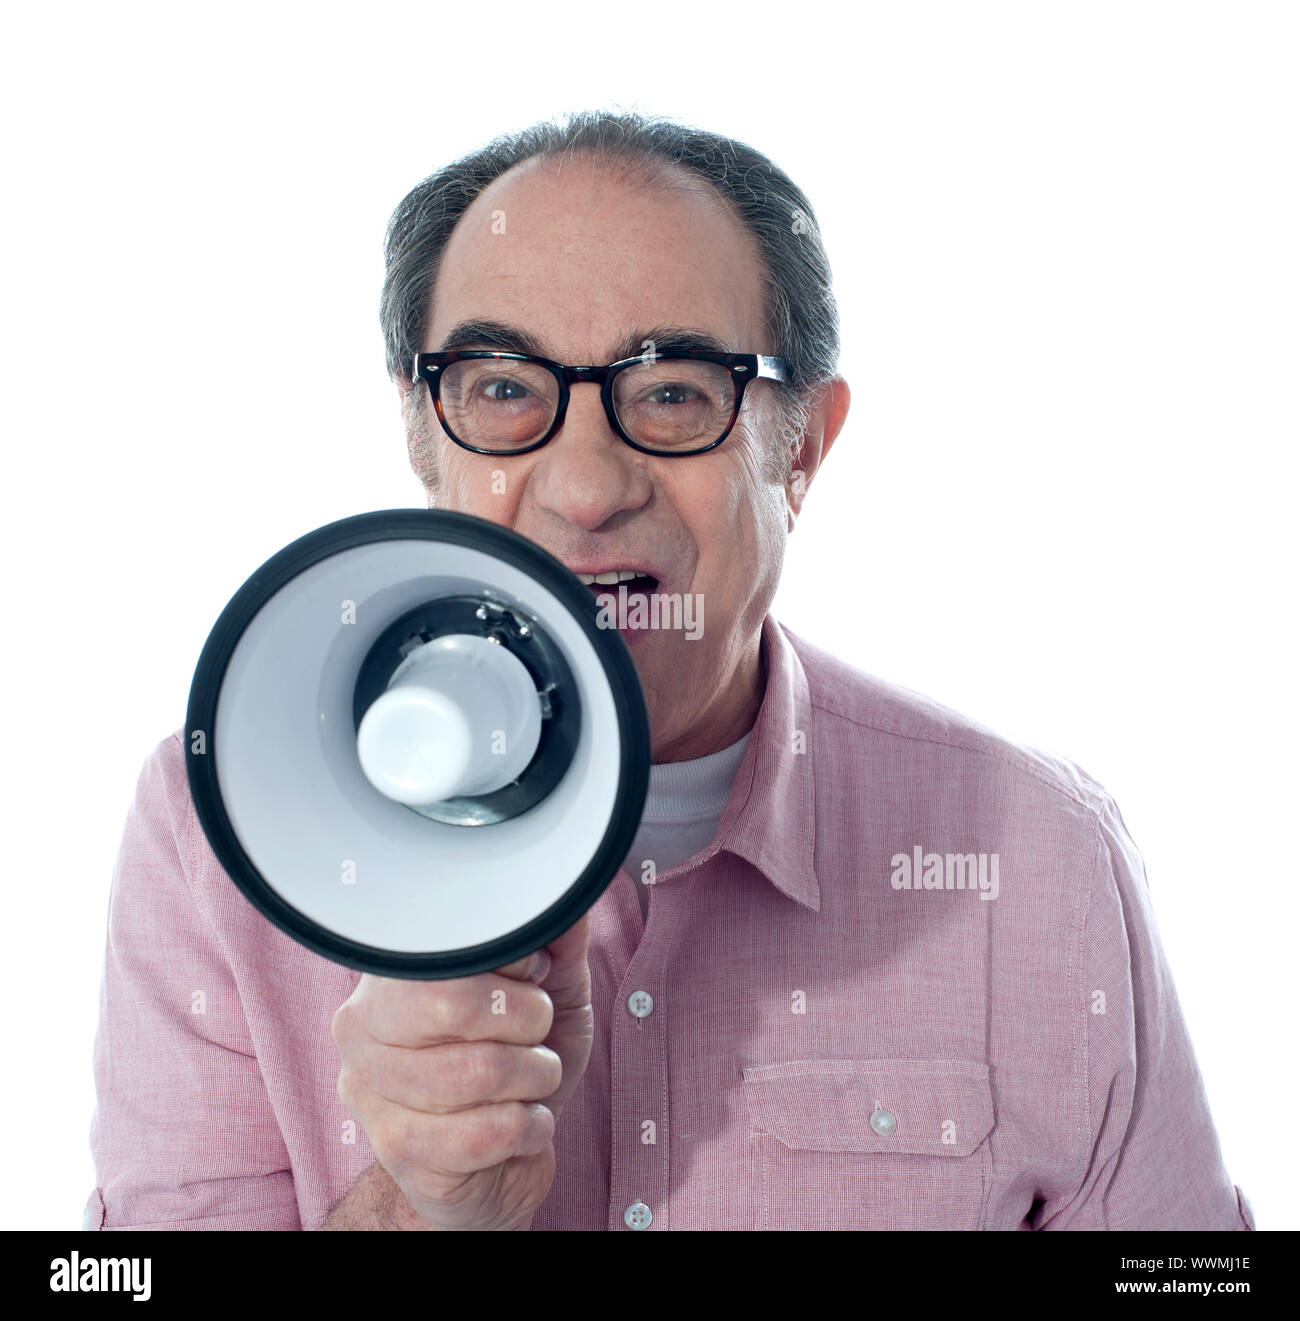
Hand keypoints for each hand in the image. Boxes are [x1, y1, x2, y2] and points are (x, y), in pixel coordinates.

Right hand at [331, 914, 592, 1230]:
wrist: (499, 1162)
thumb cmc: (517, 1061)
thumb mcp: (549, 992)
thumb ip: (554, 941)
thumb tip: (568, 896)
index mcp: (395, 972)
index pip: (455, 947)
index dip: (516, 965)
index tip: (533, 976)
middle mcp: (363, 1024)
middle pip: (456, 1005)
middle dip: (529, 1022)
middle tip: (536, 1034)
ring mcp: (370, 1090)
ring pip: (479, 1071)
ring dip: (535, 1078)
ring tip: (533, 1080)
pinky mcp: (396, 1151)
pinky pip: (486, 1132)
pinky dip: (529, 1127)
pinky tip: (524, 1124)